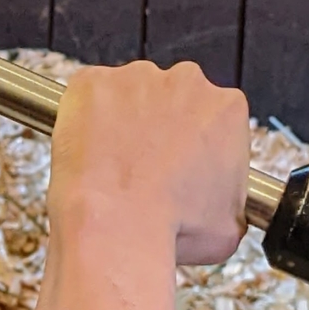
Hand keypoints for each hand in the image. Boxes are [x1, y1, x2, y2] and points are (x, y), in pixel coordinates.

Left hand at [25, 62, 251, 309]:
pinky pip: (87, 96)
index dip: (193, 155)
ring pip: (128, 98)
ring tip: (108, 170)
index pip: (214, 123)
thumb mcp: (226, 227)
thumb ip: (226, 202)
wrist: (117, 224)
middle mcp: (186, 82)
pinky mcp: (90, 82)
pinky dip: (81, 119)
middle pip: (171, 103)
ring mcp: (135, 77)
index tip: (176, 178)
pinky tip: (82, 154)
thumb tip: (219, 215)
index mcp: (227, 110)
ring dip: (121, 125)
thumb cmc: (172, 232)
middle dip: (159, 133)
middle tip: (143, 175)